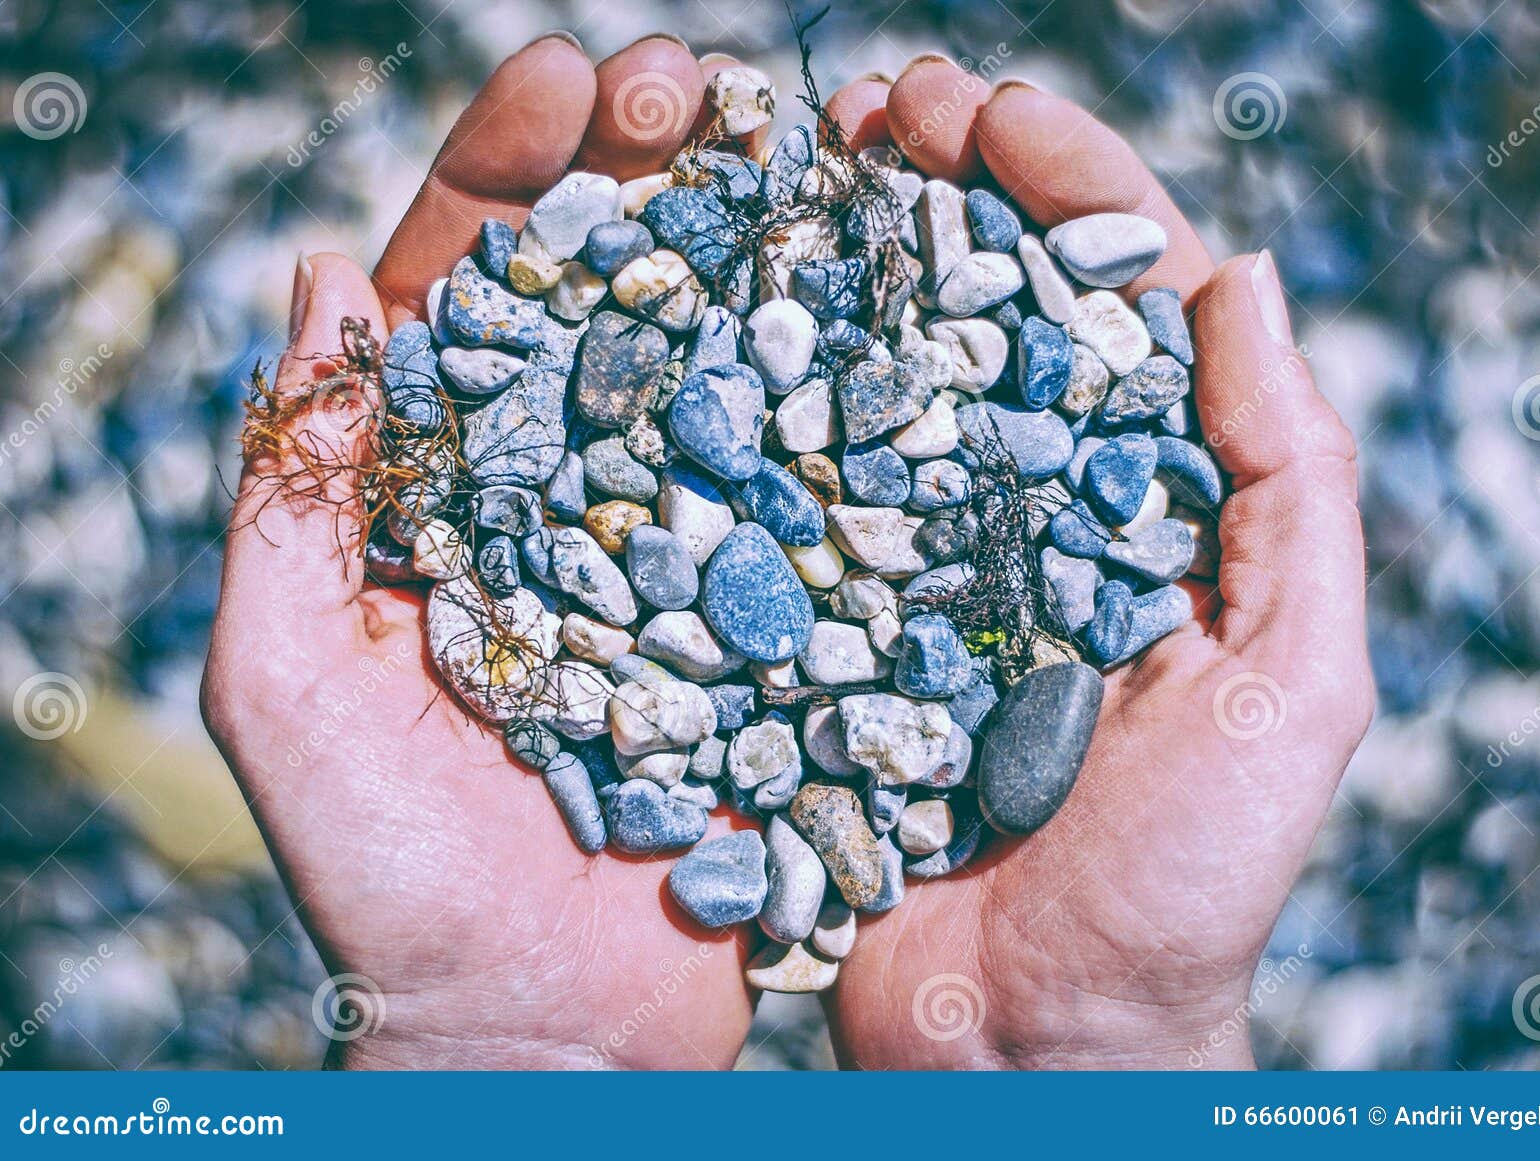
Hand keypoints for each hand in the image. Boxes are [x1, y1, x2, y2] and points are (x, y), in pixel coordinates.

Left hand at [202, 34, 769, 1069]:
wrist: (539, 1032)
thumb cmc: (392, 883)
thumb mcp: (289, 692)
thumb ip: (291, 499)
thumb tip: (320, 285)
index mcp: (440, 496)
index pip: (469, 298)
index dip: (509, 180)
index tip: (564, 85)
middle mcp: (565, 498)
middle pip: (605, 299)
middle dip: (643, 178)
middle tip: (696, 85)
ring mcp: (677, 552)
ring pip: (717, 369)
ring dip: (753, 256)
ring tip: (806, 155)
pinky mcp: (765, 621)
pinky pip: (806, 493)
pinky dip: (839, 402)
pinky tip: (884, 316)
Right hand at [817, 62, 1373, 1068]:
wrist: (1035, 1042)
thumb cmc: (1182, 884)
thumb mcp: (1289, 687)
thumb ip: (1285, 490)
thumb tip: (1243, 280)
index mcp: (1149, 509)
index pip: (1117, 307)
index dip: (1062, 190)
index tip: (981, 112)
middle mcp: (1031, 515)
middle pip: (986, 314)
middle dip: (936, 195)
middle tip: (868, 108)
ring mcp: (919, 568)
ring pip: (878, 384)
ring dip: (835, 270)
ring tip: (776, 178)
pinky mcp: (827, 635)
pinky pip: (787, 506)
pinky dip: (750, 415)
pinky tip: (705, 340)